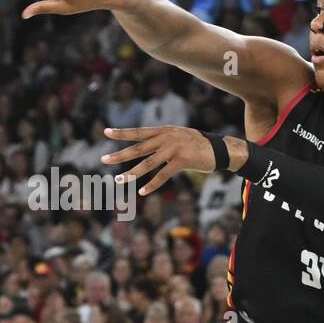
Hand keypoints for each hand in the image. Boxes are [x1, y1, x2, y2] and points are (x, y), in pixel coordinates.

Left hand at [102, 126, 220, 194]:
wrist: (220, 148)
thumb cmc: (197, 144)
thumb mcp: (177, 136)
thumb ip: (162, 140)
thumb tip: (146, 146)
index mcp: (163, 131)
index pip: (138, 132)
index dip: (122, 133)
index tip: (106, 132)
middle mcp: (166, 137)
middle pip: (138, 148)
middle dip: (120, 155)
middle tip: (103, 159)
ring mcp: (174, 149)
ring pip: (147, 163)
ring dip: (132, 173)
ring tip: (119, 180)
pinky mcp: (182, 161)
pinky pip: (163, 175)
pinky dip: (152, 184)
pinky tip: (143, 192)